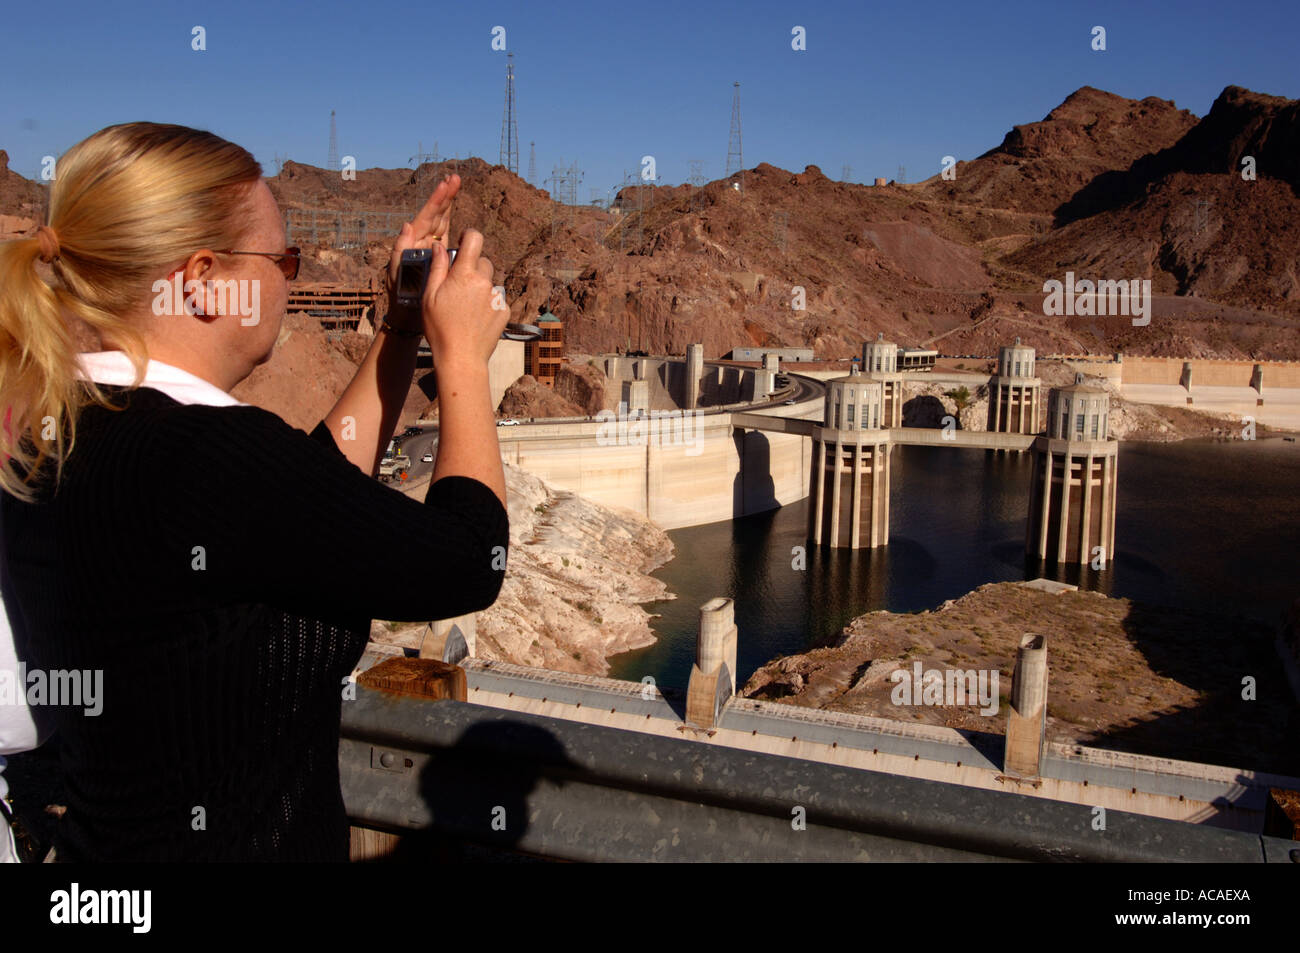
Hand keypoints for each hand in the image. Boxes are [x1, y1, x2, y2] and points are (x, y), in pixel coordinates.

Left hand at [386, 174, 460, 325]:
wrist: (409, 315)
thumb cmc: (400, 295)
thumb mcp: (396, 272)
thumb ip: (400, 249)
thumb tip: (407, 224)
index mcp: (413, 242)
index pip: (427, 216)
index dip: (437, 200)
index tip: (447, 184)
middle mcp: (423, 242)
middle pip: (436, 214)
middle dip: (445, 196)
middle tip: (455, 178)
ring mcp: (432, 249)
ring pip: (443, 223)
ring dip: (450, 205)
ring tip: (456, 187)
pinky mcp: (441, 259)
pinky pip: (449, 239)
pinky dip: (455, 227)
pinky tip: (461, 217)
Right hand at [422, 229, 509, 368]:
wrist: (461, 358)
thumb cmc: (440, 328)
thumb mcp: (429, 296)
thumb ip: (437, 268)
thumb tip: (440, 247)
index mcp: (464, 274)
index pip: (474, 239)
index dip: (469, 237)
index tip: (463, 243)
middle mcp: (484, 282)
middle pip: (483, 262)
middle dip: (472, 268)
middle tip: (459, 286)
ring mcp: (497, 297)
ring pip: (490, 282)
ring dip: (480, 288)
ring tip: (466, 308)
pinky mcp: (504, 311)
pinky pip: (497, 299)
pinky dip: (488, 304)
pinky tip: (476, 319)